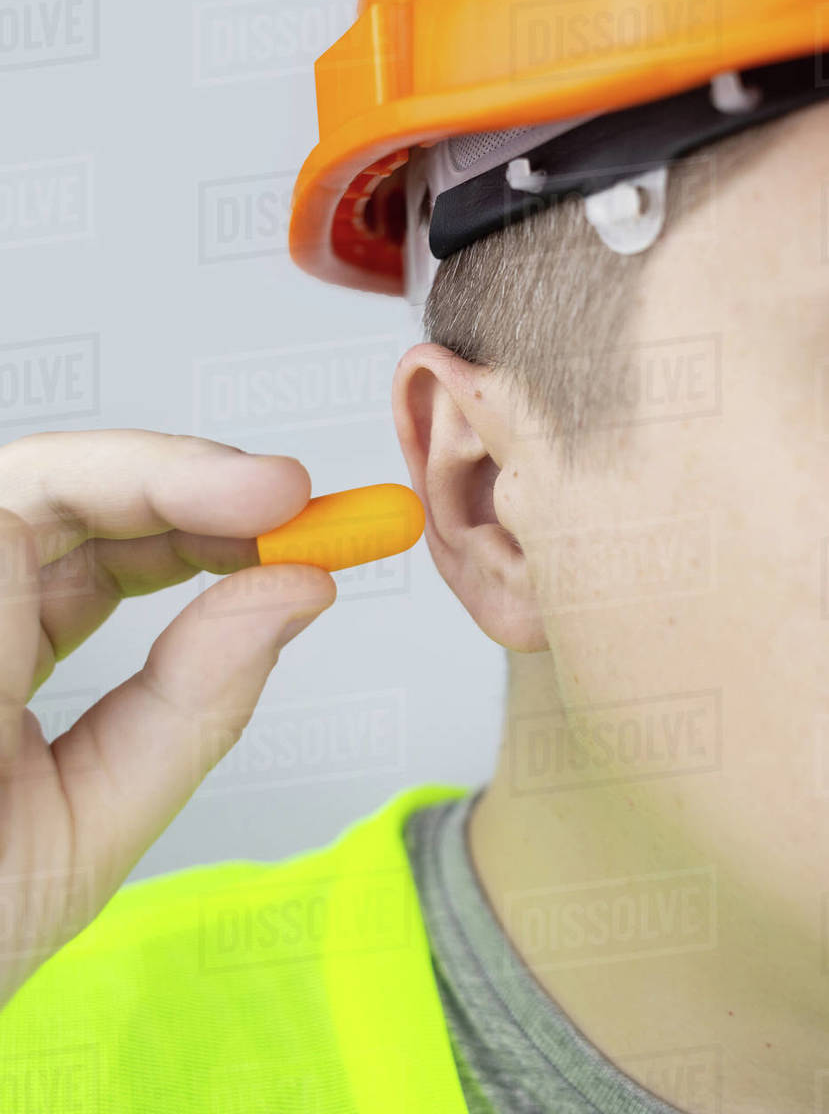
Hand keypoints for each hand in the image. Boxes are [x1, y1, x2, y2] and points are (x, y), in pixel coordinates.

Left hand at [0, 430, 335, 1006]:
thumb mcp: (78, 849)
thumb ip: (189, 712)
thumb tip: (291, 593)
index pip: (34, 506)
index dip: (161, 479)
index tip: (274, 499)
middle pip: (50, 494)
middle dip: (181, 489)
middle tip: (295, 511)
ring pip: (59, 519)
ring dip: (175, 516)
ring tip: (274, 539)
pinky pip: (58, 566)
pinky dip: (145, 557)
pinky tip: (211, 564)